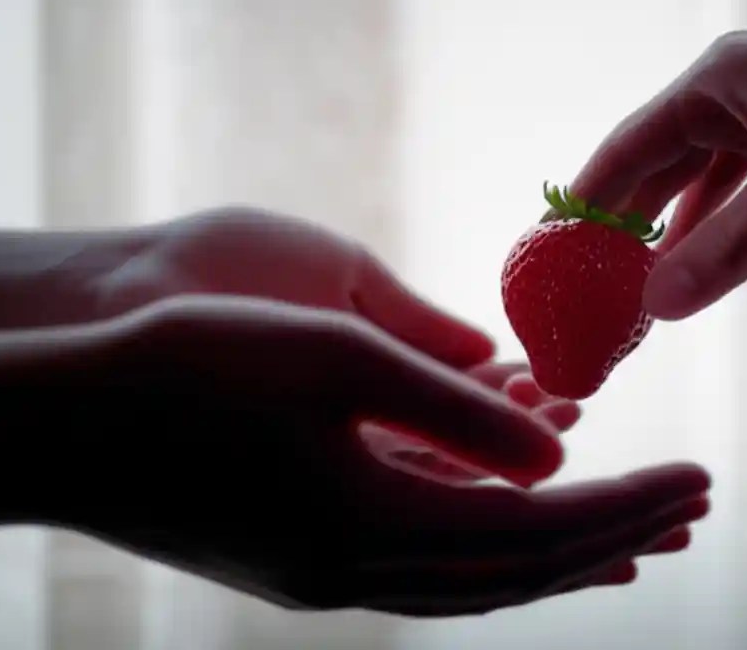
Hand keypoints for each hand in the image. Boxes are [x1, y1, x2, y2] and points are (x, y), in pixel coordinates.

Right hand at [40, 295, 710, 614]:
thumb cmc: (186, 365)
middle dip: (616, 537)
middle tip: (695, 509)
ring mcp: (327, 576)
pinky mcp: (302, 559)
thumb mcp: (332, 358)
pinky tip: (514, 520)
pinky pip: (430, 566)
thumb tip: (559, 448)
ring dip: (562, 555)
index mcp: (375, 526)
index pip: (540, 530)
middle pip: (520, 571)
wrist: (61, 419)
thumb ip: (455, 410)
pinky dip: (493, 547)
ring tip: (634, 535)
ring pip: (478, 580)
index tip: (703, 480)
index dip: (630, 506)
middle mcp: (359, 573)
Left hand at [95, 206, 572, 466]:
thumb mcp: (344, 277)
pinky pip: (424, 484)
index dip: (534, 406)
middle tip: (617, 455)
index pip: (473, 403)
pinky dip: (484, 476)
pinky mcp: (324, 478)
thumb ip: (415, 321)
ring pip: (460, 479)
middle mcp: (365, 430)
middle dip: (549, 458)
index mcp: (369, 372)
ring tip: (593, 458)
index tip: (584, 397)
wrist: (128, 294)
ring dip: (529, 470)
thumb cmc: (222, 263)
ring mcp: (345, 459)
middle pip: (478, 456)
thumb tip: (488, 352)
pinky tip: (536, 466)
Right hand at [567, 14, 746, 320]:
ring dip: (665, 238)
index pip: (625, 151)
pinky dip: (710, 234)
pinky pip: (734, 198)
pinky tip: (688, 271)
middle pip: (653, 171)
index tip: (546, 255)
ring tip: (625, 296)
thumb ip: (730, 244)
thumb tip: (656, 307)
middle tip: (582, 291)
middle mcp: (726, 101)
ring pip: (694, 189)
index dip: (583, 203)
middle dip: (620, 231)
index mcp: (713, 85)